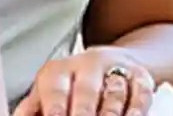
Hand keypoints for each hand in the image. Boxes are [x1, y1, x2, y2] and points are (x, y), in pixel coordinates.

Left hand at [12, 47, 155, 115]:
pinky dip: (136, 112)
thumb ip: (31, 108)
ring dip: (110, 115)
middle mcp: (87, 65)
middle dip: (83, 115)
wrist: (111, 62)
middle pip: (86, 93)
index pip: (55, 91)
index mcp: (58, 71)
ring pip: (114, 95)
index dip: (56, 109)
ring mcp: (116, 69)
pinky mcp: (141, 77)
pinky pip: (141, 96)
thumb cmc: (70, 87)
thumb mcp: (46, 93)